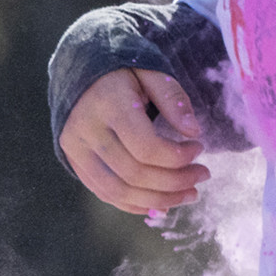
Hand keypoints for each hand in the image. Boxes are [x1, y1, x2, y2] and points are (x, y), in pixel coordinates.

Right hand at [59, 69, 209, 216]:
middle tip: (201, 176)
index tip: (199, 148)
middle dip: (175, 182)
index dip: (178, 157)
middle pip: (134, 174)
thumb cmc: (123, 72)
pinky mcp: (73, 161)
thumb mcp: (151, 72)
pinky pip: (104, 193)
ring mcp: (75, 149)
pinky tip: (160, 203)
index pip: (146, 147)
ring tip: (188, 194)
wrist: (79, 71)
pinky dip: (134, 204)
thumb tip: (194, 132)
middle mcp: (86, 130)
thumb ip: (173, 99)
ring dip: (158, 200)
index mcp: (107, 104)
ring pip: (118, 191)